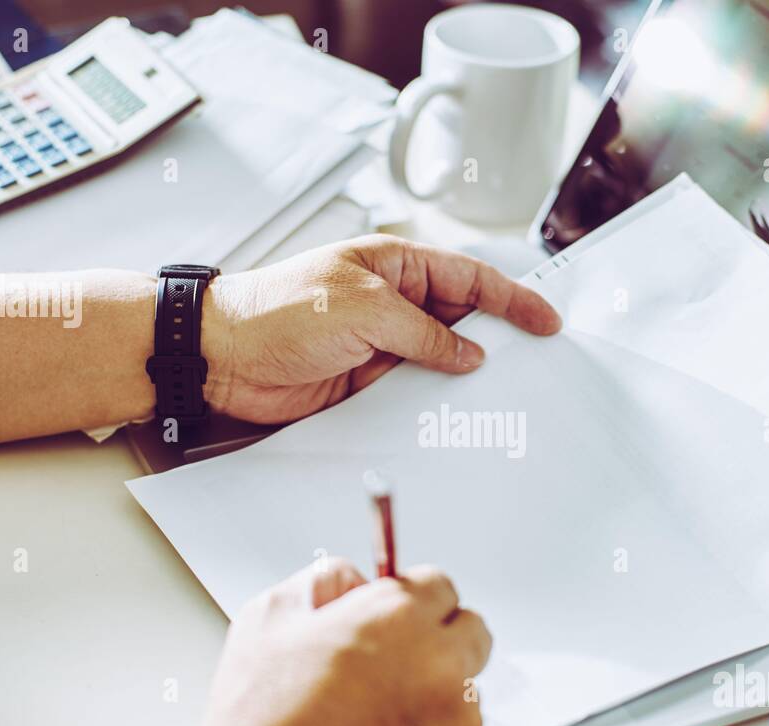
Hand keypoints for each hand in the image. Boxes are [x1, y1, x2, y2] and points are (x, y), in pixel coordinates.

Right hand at [193, 558, 493, 725]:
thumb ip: (324, 581)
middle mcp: (440, 664)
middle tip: (392, 674)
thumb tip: (356, 580)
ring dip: (435, 703)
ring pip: (467, 695)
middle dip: (438, 645)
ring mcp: (461, 722)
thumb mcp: (267, 620)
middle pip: (470, 634)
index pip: (440, 586)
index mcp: (396, 618)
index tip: (401, 621)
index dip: (412, 604)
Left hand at [201, 235, 560, 423]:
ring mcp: (381, 345)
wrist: (223, 356)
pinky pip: (413, 394)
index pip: (468, 279)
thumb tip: (467, 354)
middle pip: (460, 321)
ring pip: (440, 362)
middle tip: (535, 363)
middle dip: (497, 340)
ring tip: (502, 397)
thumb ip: (423, 333)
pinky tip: (454, 417)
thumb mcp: (363, 309)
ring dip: (465, 379)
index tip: (545, 319)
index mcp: (393, 266)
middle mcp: (391, 303)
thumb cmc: (277, 309)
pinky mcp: (366, 382)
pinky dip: (434, 405)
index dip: (511, 299)